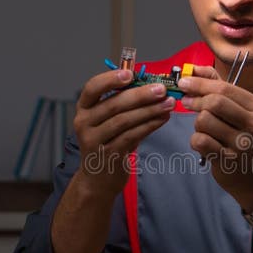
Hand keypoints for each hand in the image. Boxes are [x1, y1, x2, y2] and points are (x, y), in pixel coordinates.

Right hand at [74, 68, 174, 196]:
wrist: (98, 179)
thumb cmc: (106, 142)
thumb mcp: (107, 120)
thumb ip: (122, 101)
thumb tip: (150, 83)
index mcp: (84, 108)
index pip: (92, 88)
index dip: (110, 79)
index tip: (130, 73)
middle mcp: (84, 123)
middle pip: (113, 104)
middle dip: (140, 95)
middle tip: (161, 89)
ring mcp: (94, 140)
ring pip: (124, 121)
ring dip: (149, 110)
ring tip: (168, 103)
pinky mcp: (108, 155)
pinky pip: (132, 136)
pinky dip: (149, 126)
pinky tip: (162, 119)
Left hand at [178, 66, 252, 210]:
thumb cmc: (243, 136)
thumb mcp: (239, 110)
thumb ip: (217, 86)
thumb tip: (193, 69)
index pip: (225, 88)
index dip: (200, 84)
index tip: (183, 83)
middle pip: (214, 103)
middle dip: (196, 101)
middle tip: (187, 103)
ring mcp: (241, 144)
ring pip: (204, 121)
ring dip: (198, 124)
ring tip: (205, 130)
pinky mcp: (227, 161)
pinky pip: (200, 141)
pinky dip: (196, 140)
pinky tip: (205, 144)